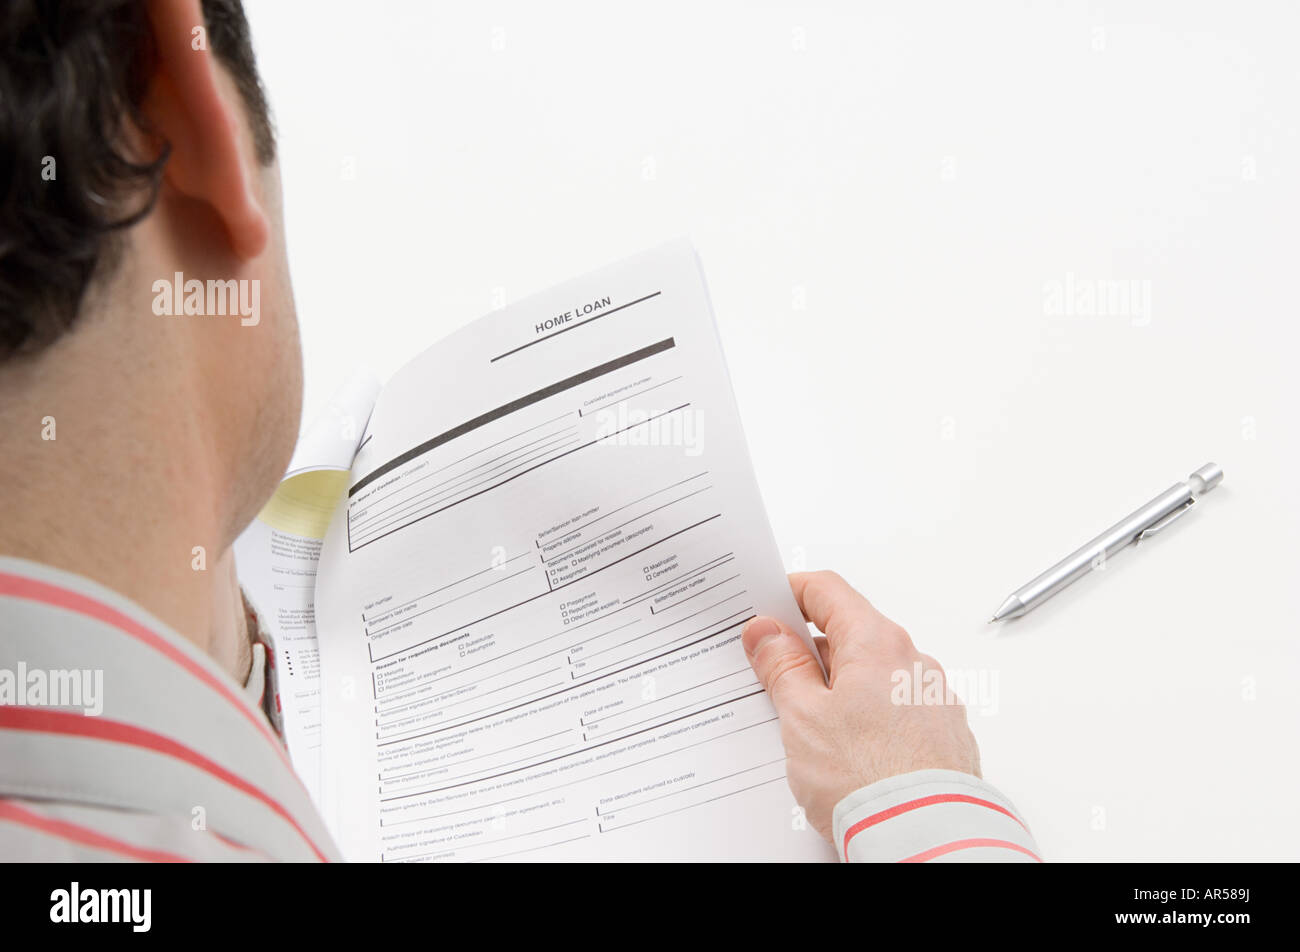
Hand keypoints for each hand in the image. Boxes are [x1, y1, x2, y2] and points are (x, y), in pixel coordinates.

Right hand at [742, 570, 980, 841]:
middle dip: (809, 649)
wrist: (926, 837)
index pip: (828, 591)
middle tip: (772, 673)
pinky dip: (867, 716)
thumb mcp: (802, 717)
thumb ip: (782, 667)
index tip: (765, 610)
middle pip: (851, 634)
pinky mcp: (942, 736)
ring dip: (839, 687)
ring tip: (808, 726)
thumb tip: (767, 632)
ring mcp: (932, 699)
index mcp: (877, 643)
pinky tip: (846, 749)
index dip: (790, 593)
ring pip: (874, 675)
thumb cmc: (868, 779)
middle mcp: (913, 662)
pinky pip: (896, 709)